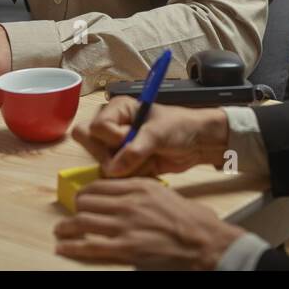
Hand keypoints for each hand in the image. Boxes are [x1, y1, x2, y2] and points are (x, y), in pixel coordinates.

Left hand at [53, 178, 246, 269]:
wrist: (203, 241)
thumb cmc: (192, 220)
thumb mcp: (164, 194)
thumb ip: (141, 194)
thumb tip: (125, 199)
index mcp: (139, 186)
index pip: (100, 185)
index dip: (86, 193)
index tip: (82, 199)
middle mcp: (128, 203)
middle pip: (87, 202)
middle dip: (76, 209)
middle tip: (71, 216)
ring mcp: (125, 226)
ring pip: (83, 222)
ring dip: (67, 227)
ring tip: (60, 231)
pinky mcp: (125, 248)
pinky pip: (90, 247)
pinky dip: (72, 247)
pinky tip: (63, 248)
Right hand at [71, 96, 228, 177]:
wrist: (197, 143)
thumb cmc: (180, 127)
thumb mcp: (158, 133)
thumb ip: (135, 150)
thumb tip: (113, 169)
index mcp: (117, 110)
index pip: (95, 127)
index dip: (111, 137)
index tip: (128, 138)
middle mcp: (112, 127)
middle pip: (90, 144)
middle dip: (112, 154)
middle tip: (135, 153)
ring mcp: (116, 148)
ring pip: (102, 164)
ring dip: (126, 167)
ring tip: (148, 159)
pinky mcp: (124, 165)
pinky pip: (115, 178)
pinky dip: (132, 176)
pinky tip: (149, 168)